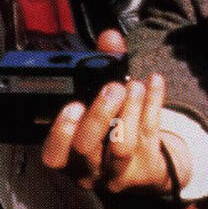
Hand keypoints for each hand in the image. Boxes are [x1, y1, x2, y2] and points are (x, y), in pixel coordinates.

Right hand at [40, 28, 188, 195]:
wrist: (140, 165)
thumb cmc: (107, 130)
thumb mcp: (94, 103)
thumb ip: (99, 67)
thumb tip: (110, 37)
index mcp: (67, 157)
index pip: (54, 156)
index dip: (61, 132)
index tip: (74, 104)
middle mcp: (89, 169)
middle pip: (87, 149)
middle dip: (99, 115)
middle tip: (112, 88)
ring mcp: (118, 171)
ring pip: (121, 147)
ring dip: (129, 111)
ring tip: (133, 86)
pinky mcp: (146, 164)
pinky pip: (150, 134)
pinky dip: (153, 104)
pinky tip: (154, 81)